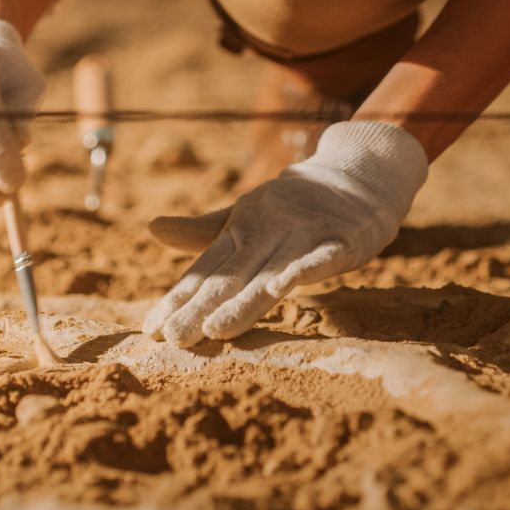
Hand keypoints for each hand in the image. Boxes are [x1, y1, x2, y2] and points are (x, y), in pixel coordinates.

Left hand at [143, 121, 427, 346]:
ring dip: (243, 302)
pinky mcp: (341, 237)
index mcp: (241, 229)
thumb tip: (151, 228)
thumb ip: (203, 231)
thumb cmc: (296, 202)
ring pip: (270, 273)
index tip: (151, 330)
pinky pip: (321, 257)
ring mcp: (303, 233)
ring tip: (215, 329)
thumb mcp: (246, 215)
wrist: (357, 170)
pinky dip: (302, 270)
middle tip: (174, 339)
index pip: (205, 270)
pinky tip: (282, 289)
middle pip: (231, 277)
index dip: (179, 299)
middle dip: (201, 309)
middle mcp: (266, 230)